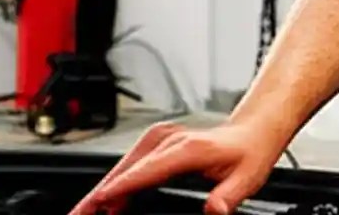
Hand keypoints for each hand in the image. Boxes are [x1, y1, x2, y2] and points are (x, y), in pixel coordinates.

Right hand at [70, 119, 284, 214]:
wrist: (254, 131)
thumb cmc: (249, 152)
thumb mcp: (247, 178)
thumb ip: (228, 196)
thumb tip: (215, 210)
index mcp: (189, 148)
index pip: (147, 170)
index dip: (122, 186)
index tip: (101, 201)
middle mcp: (171, 140)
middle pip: (125, 168)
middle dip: (99, 193)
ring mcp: (162, 139)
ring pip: (123, 165)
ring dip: (103, 188)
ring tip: (84, 212)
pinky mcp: (158, 142)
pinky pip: (130, 163)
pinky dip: (116, 181)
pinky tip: (106, 200)